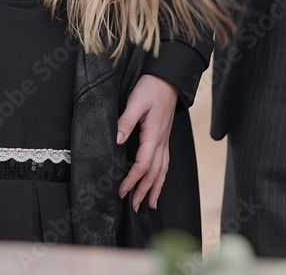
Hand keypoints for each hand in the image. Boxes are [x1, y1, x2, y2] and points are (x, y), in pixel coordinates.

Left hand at [117, 74, 177, 211]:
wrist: (168, 78)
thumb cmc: (152, 87)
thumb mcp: (136, 102)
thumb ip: (125, 122)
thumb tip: (117, 140)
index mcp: (153, 136)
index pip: (142, 165)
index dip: (131, 181)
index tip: (121, 192)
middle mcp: (161, 142)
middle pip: (154, 173)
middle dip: (144, 192)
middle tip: (134, 207)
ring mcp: (165, 140)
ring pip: (162, 170)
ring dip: (156, 188)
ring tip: (151, 204)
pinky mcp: (164, 137)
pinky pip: (165, 162)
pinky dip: (162, 176)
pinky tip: (159, 181)